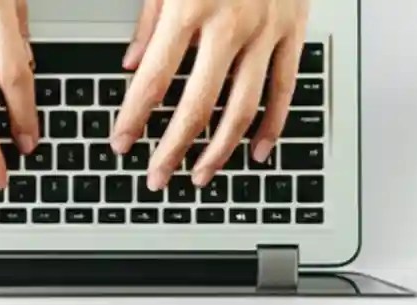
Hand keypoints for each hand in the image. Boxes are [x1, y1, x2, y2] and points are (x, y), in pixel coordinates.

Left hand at [111, 0, 308, 189]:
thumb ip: (149, 21)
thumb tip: (133, 68)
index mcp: (190, 6)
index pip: (154, 79)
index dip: (134, 117)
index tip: (121, 144)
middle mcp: (231, 23)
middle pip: (198, 105)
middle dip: (173, 148)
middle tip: (156, 175)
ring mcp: (268, 30)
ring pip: (244, 107)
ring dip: (220, 150)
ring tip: (201, 175)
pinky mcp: (295, 30)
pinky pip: (286, 88)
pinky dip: (272, 125)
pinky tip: (257, 152)